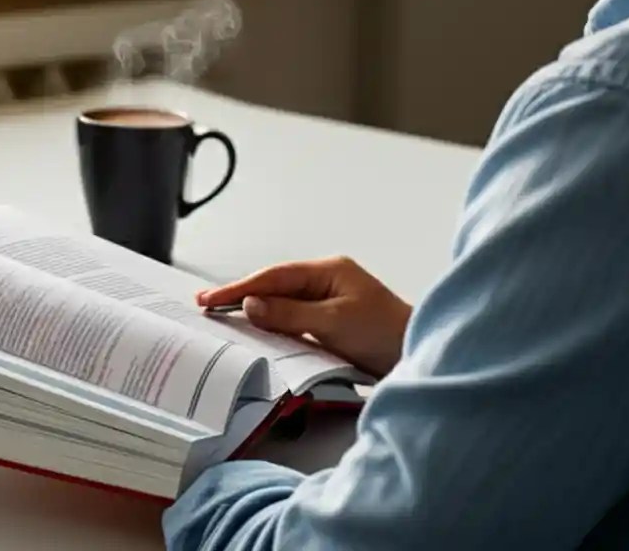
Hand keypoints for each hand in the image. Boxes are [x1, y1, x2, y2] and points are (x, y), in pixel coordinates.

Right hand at [197, 256, 411, 376]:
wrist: (423, 358)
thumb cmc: (387, 335)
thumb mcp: (333, 323)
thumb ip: (289, 314)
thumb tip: (251, 303)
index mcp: (329, 271)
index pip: (273, 277)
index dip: (239, 288)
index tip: (210, 299)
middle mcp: (328, 281)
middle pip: (274, 285)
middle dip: (240, 295)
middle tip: (205, 305)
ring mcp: (330, 301)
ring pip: (282, 302)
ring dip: (254, 309)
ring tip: (222, 315)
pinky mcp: (333, 322)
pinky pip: (294, 318)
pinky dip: (272, 323)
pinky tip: (257, 329)